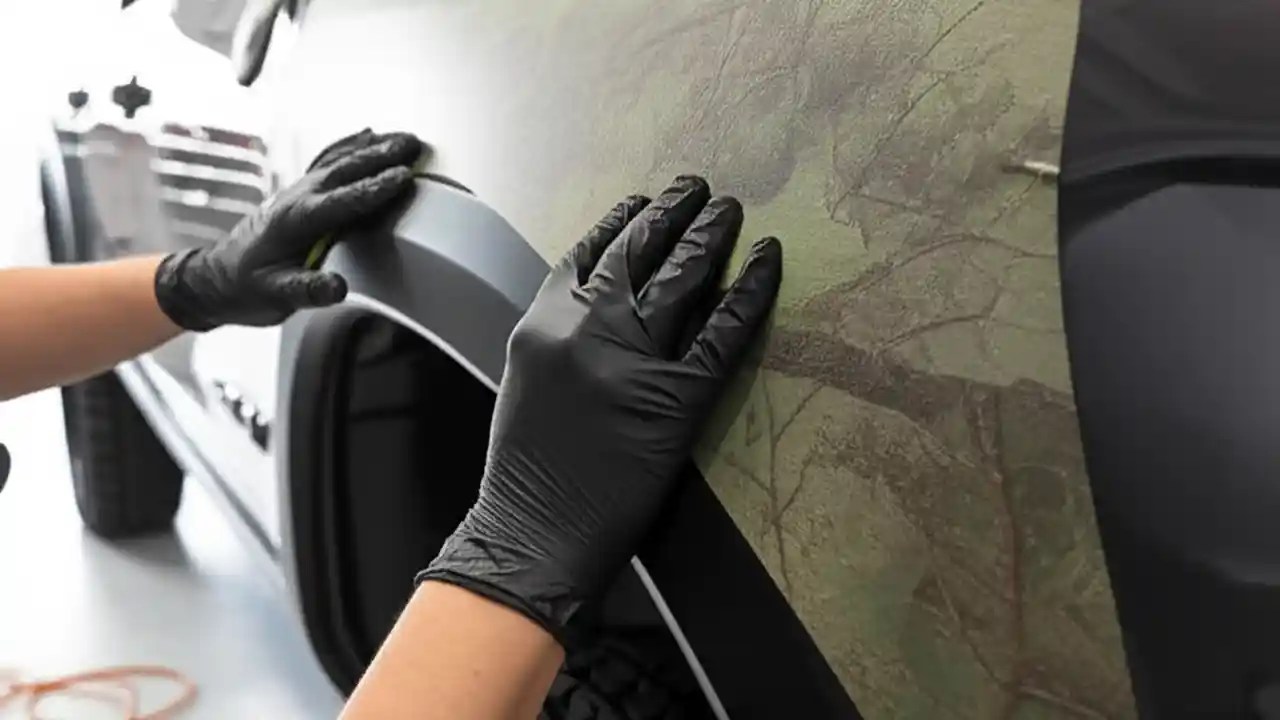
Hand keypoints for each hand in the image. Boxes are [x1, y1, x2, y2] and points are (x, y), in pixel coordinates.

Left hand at [155, 129, 423, 330]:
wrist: (216, 279)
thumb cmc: (246, 288)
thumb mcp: (274, 296)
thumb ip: (306, 290)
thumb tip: (337, 288)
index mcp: (296, 220)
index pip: (344, 199)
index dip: (375, 188)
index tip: (404, 176)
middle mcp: (298, 199)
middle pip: (346, 170)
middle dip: (381, 155)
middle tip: (413, 145)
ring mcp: (298, 192)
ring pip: (340, 161)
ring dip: (373, 147)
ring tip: (403, 138)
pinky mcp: (300, 194)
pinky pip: (329, 162)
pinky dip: (350, 146)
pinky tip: (366, 136)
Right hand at [419, 175, 782, 638]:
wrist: (533, 533)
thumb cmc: (526, 468)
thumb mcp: (528, 379)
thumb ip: (560, 332)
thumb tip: (604, 297)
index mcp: (544, 321)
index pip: (592, 250)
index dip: (625, 218)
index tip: (647, 200)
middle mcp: (587, 327)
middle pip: (640, 250)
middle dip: (673, 211)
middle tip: (700, 188)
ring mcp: (633, 361)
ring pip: (681, 277)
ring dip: (711, 234)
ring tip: (730, 208)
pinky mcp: (678, 398)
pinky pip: (724, 331)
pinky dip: (750, 291)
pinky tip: (767, 260)